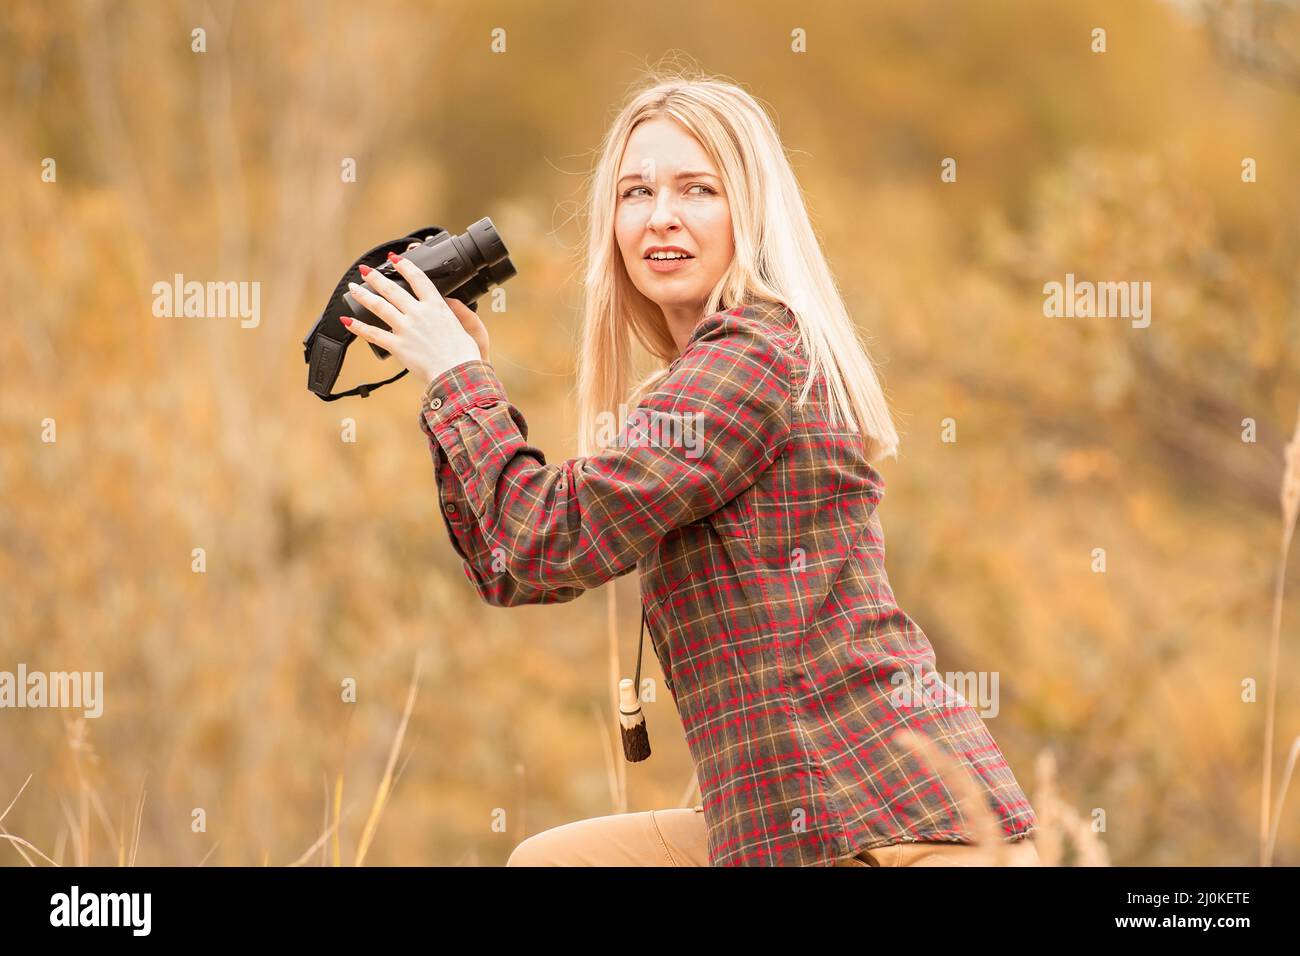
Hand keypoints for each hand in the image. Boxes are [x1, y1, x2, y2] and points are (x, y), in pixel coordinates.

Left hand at [342, 244, 486, 387]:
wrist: (457, 373)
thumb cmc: (465, 355)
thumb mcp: (469, 327)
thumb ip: (457, 311)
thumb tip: (449, 301)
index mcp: (437, 307)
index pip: (418, 279)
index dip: (405, 266)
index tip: (395, 258)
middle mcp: (419, 314)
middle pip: (393, 290)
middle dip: (376, 277)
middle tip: (365, 269)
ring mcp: (406, 329)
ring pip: (379, 307)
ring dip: (363, 295)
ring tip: (353, 288)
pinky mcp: (398, 346)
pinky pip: (373, 334)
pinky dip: (358, 327)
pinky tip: (347, 321)